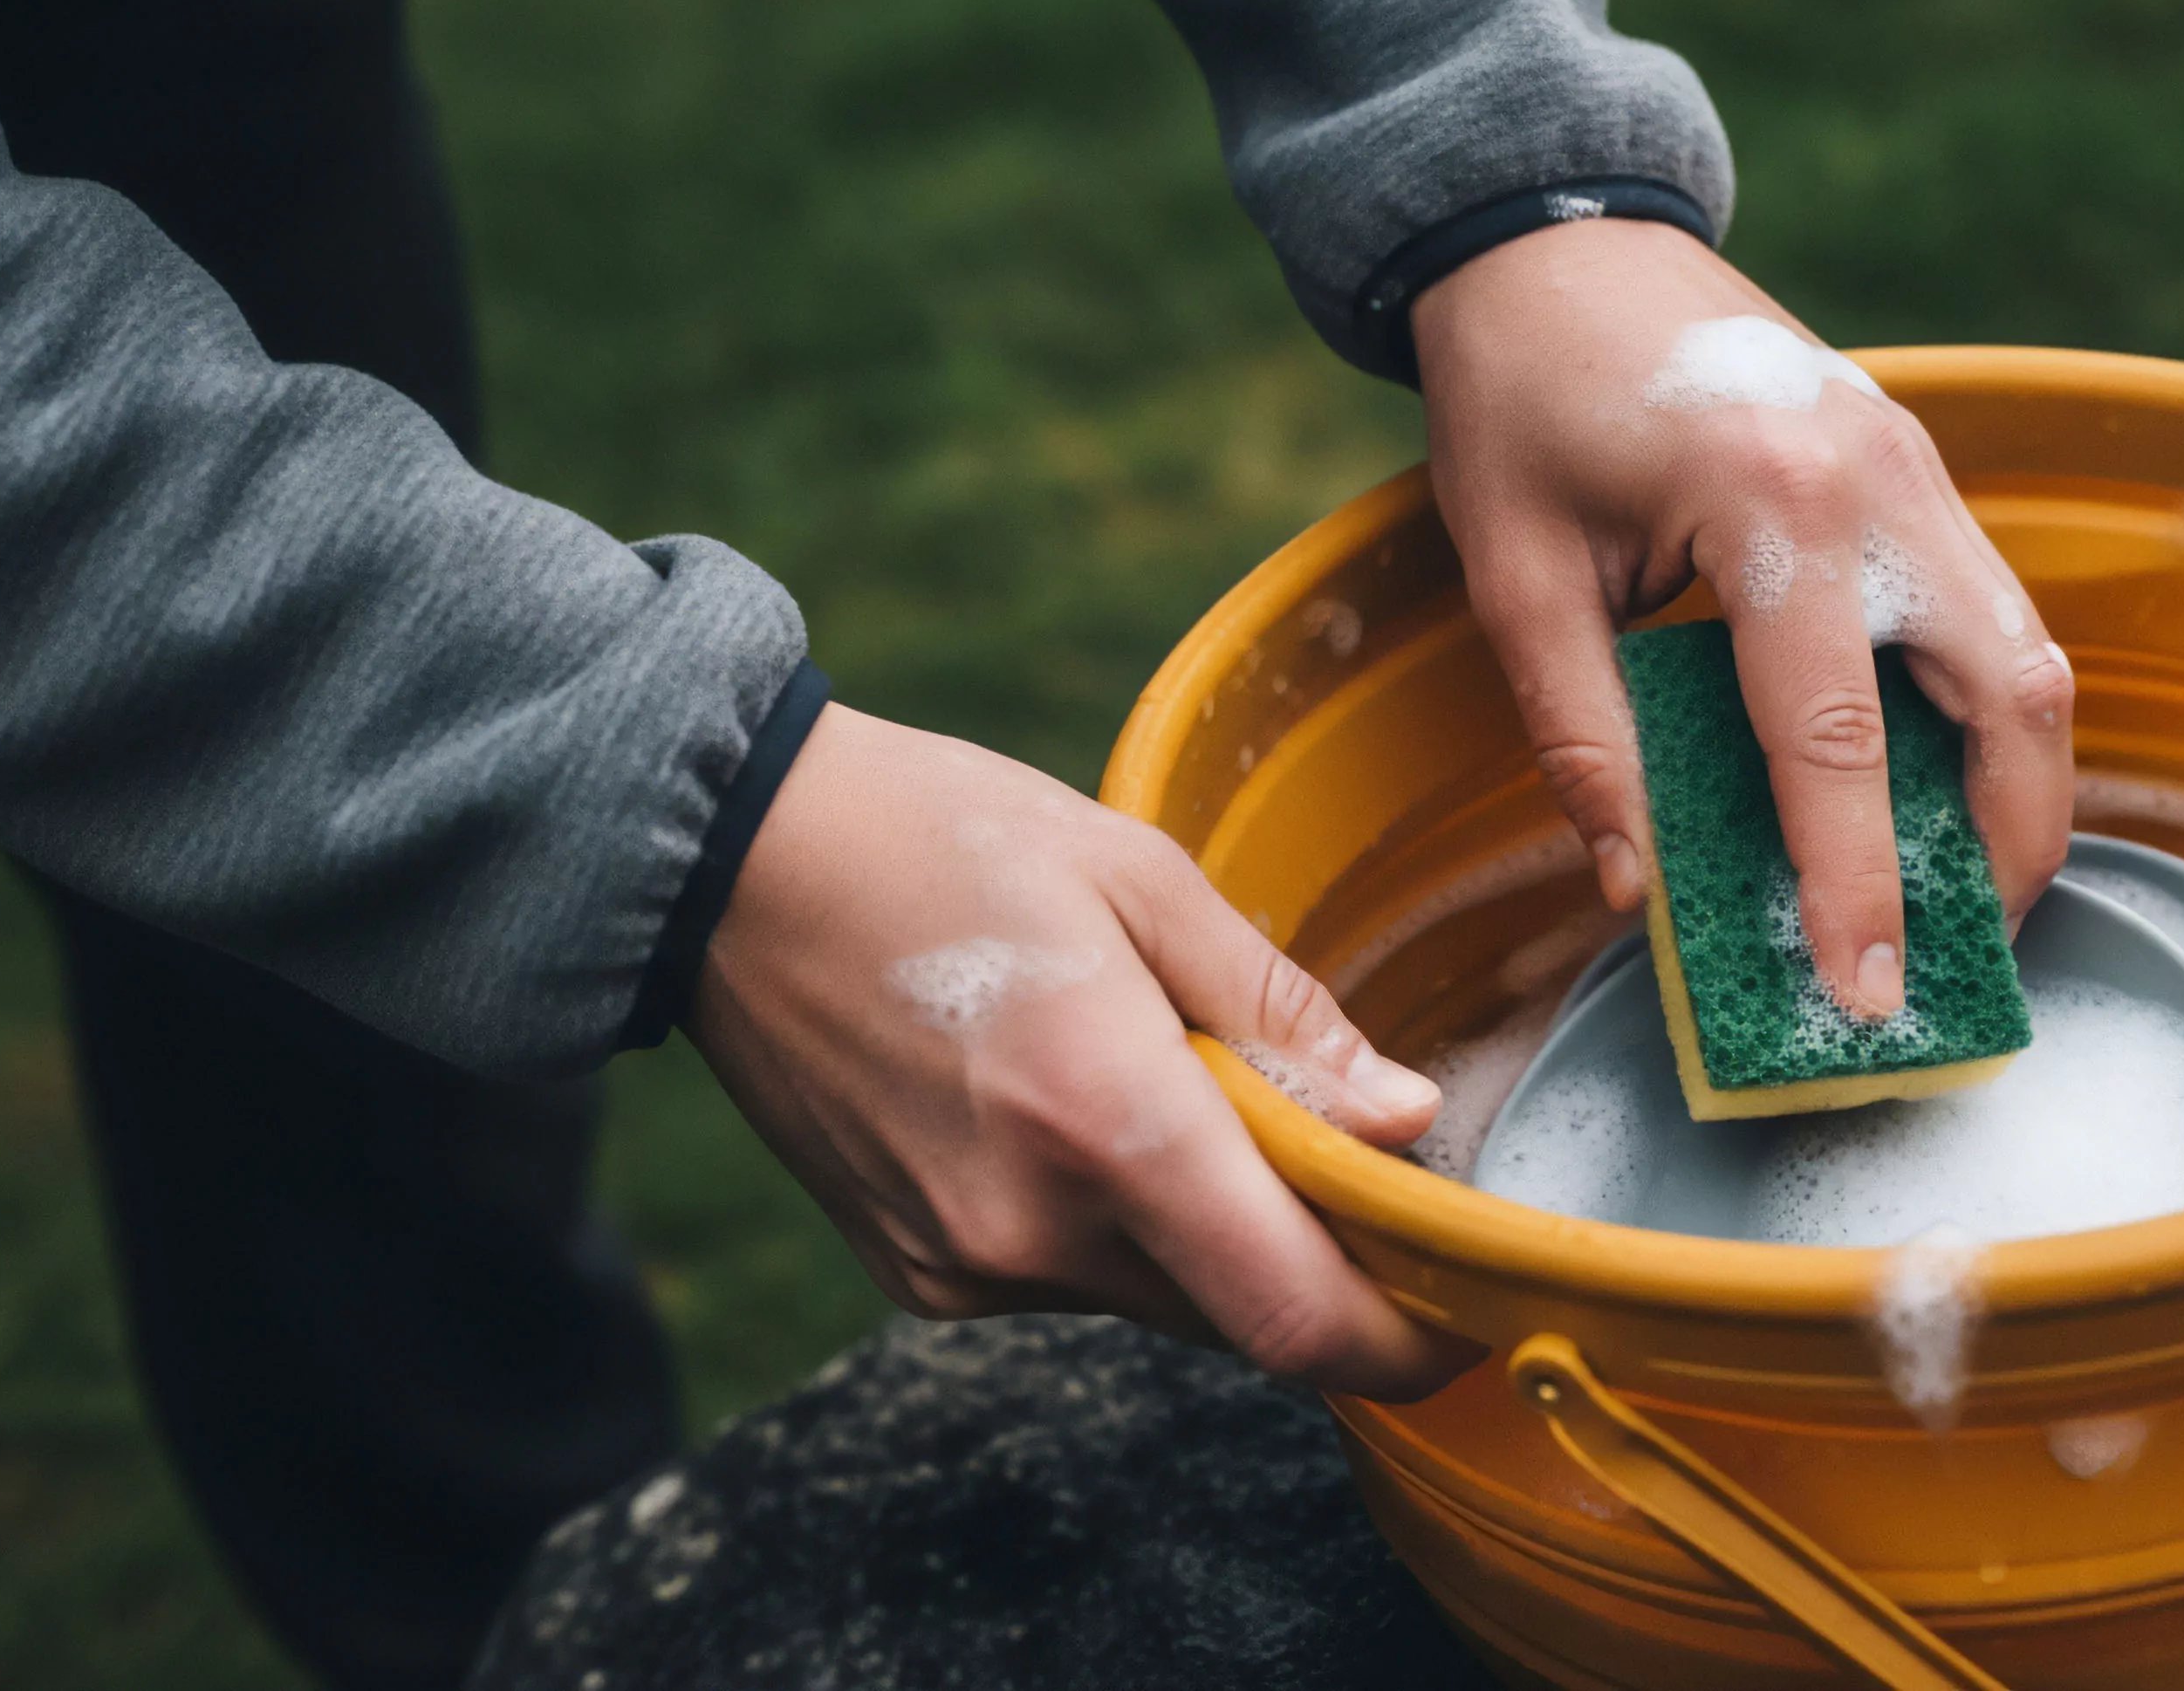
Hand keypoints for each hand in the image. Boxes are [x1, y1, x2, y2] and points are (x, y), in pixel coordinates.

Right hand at [687, 703, 1479, 1401]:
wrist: (723, 863)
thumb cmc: (940, 839)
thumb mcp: (1141, 880)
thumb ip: (1283, 1014)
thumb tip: (1408, 1118)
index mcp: (1106, 1120)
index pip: (1296, 1315)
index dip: (1402, 1343)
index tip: (1460, 1311)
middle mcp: (1032, 1227)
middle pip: (1242, 1319)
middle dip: (1318, 1267)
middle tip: (1351, 1166)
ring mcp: (964, 1265)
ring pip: (1162, 1306)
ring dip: (1213, 1239)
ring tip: (1183, 1094)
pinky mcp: (917, 1275)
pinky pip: (1072, 1286)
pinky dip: (1118, 1231)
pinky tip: (1079, 1113)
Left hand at [1413, 218, 2074, 1016]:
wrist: (1553, 236)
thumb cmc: (1518, 396)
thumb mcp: (1515, 576)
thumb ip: (1581, 739)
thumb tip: (1635, 889)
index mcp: (1770, 503)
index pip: (1838, 740)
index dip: (1858, 882)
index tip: (1866, 995)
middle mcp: (1878, 481)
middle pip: (2007, 694)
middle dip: (2007, 846)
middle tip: (1962, 962)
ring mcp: (1915, 464)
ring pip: (2026, 652)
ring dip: (2017, 784)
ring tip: (1966, 896)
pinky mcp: (1913, 462)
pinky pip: (1988, 607)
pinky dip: (1984, 712)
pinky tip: (1938, 788)